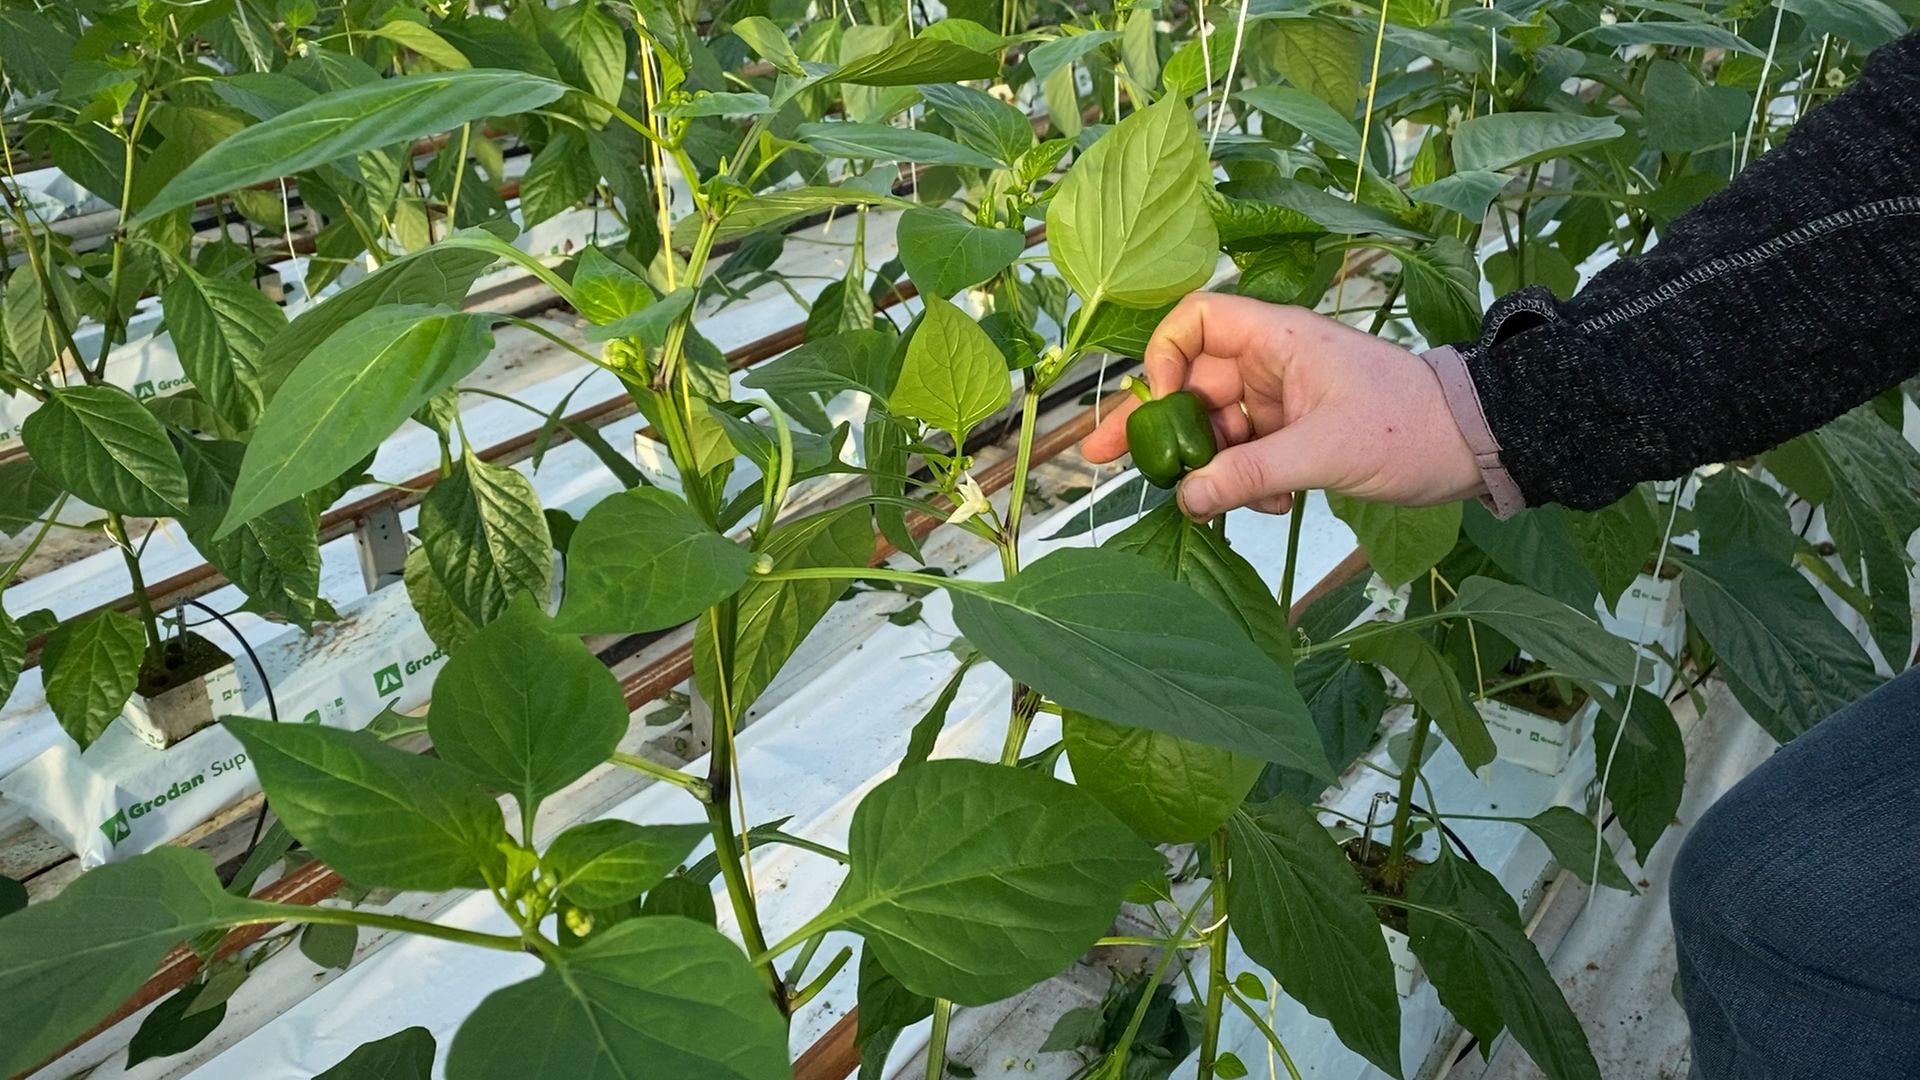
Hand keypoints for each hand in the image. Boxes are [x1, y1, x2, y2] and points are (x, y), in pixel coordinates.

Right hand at [1082, 293, 1484, 518]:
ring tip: (1211, 506)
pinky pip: (1247, 454)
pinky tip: (1268, 505)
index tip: (1162, 408)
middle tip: (1100, 461)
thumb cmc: (1409, 427)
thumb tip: (1188, 499)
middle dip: (1155, 427)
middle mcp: (1273, 363)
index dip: (1165, 358)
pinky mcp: (1297, 433)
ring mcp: (1283, 399)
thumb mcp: (1323, 452)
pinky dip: (1246, 482)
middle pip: (1192, 385)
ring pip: (1217, 428)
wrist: (1475, 445)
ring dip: (1209, 469)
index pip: (1196, 320)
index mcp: (1279, 339)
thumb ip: (1250, 474)